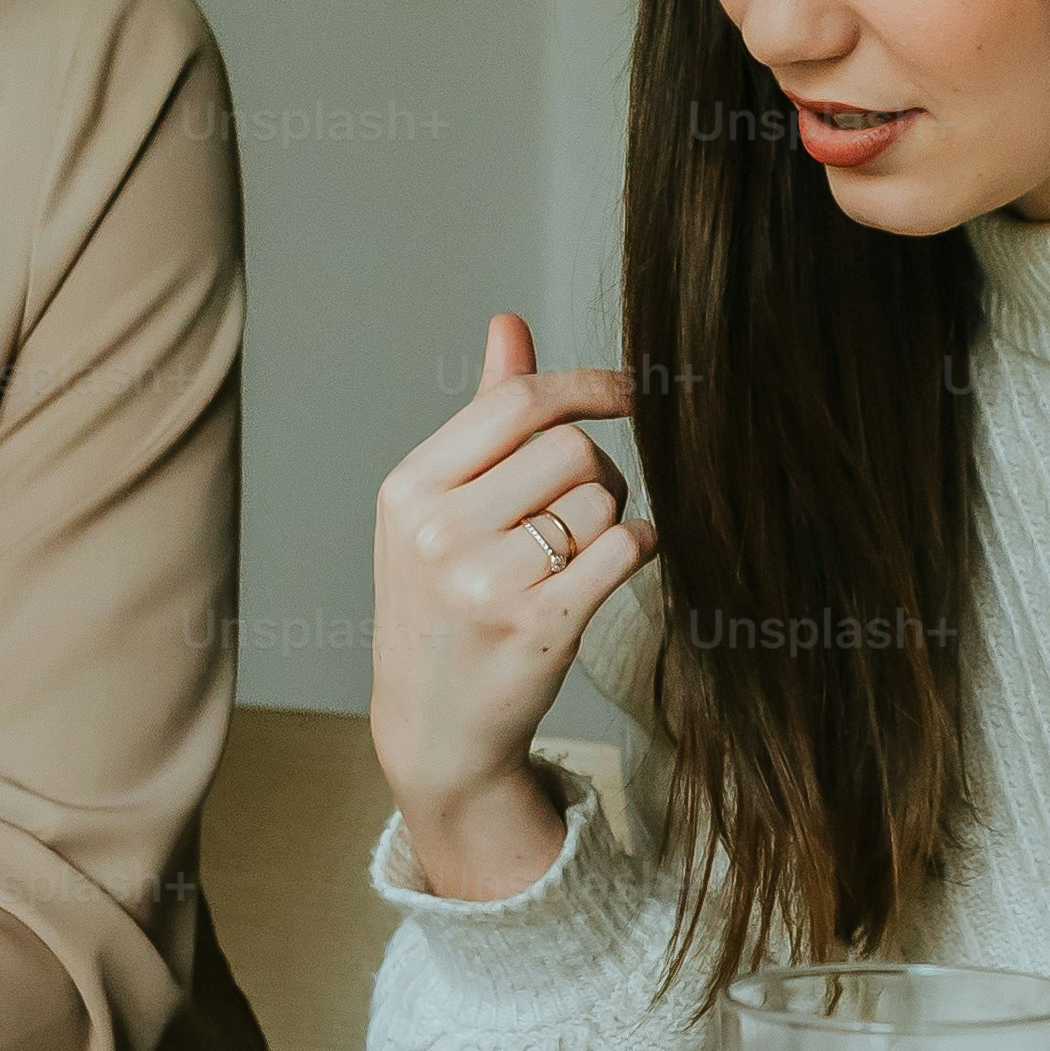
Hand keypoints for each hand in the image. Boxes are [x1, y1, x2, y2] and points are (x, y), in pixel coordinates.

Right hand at [371, 313, 652, 899]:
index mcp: (410, 489)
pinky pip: (624, 549)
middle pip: (570, 448)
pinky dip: (640, 547)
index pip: (515, 402)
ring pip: (602, 499)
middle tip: (588, 506)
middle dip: (600, 468)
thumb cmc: (441, 603)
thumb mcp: (438, 507)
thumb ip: (482, 416)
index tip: (631, 392)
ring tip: (580, 550)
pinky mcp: (540, 626)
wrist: (435, 727)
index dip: (587, 385)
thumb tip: (509, 323)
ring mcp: (487, 582)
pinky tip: (618, 563)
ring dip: (614, 516)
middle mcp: (440, 531)